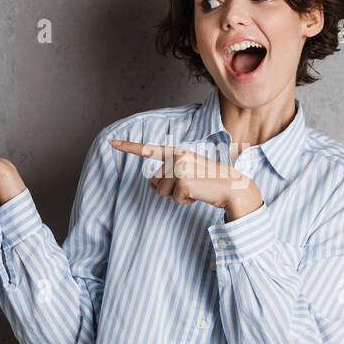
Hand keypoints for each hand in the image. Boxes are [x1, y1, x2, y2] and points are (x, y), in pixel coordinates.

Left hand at [109, 139, 263, 219]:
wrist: (232, 187)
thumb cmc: (210, 181)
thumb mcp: (188, 173)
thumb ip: (169, 175)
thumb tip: (150, 185)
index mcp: (178, 151)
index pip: (149, 149)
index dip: (128, 147)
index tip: (112, 143)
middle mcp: (176, 157)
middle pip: (156, 181)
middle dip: (169, 189)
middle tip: (191, 186)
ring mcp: (179, 168)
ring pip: (162, 191)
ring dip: (177, 196)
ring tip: (195, 189)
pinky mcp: (183, 181)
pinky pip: (174, 199)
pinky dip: (185, 201)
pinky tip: (198, 195)